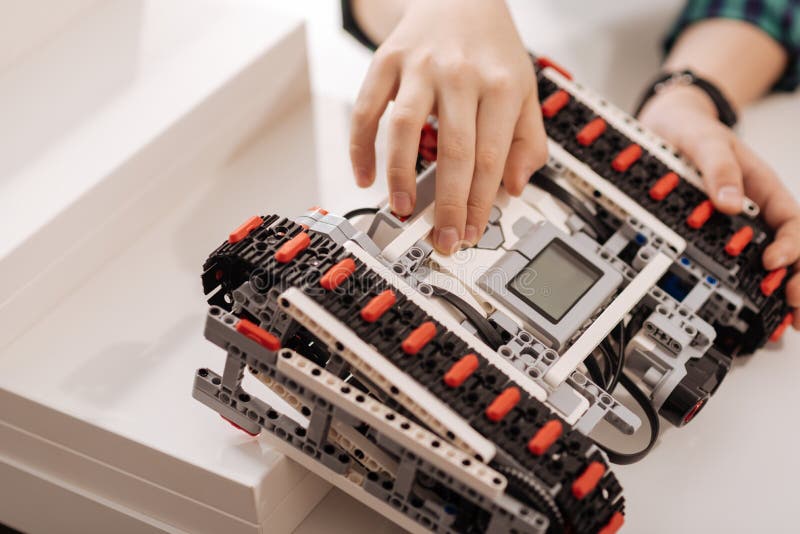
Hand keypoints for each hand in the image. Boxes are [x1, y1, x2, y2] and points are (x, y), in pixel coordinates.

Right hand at [349, 0, 547, 252]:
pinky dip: (361, 145)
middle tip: (443, 238)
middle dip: (448, 203)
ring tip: (402, 208)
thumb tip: (513, 186)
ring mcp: (419, 67)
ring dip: (400, 174)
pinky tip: (365, 175)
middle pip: (454, 150)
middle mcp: (460, 74)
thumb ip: (527, 140)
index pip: (490, 158)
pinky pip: (367, 109)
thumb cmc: (491, 50)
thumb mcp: (524, 90)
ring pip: (404, 127)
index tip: (471, 232)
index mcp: (500, 85)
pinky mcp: (386, 61)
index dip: (479, 203)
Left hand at [639, 85, 799, 329]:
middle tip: (795, 305)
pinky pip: (747, 263)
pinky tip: (765, 313)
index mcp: (763, 187)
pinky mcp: (725, 235)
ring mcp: (744, 225)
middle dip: (799, 277)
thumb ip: (719, 169)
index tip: (772, 261)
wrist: (670, 127)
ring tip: (792, 320)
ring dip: (786, 289)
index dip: (788, 244)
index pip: (788, 220)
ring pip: (776, 261)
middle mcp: (759, 210)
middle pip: (792, 248)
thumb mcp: (706, 142)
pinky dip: (759, 288)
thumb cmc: (694, 132)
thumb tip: (728, 203)